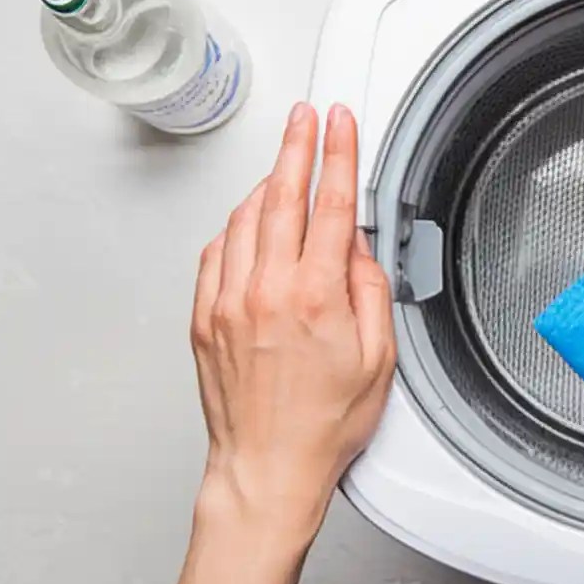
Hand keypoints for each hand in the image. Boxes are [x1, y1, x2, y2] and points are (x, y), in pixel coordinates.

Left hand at [175, 103, 395, 583]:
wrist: (267, 467)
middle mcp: (266, 291)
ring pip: (243, 218)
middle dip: (296, 146)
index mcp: (315, 296)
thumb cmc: (324, 424)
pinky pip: (216, 252)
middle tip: (306, 117)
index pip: (329, 204)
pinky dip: (234, 226)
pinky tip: (249, 224)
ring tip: (283, 170)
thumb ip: (370, 290)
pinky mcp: (204, 318)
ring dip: (265, 185)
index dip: (337, 154)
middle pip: (280, 195)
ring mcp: (228, 302)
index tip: (339, 123)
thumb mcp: (378, 358)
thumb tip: (359, 247)